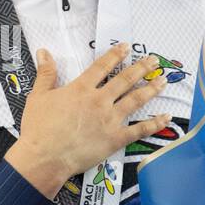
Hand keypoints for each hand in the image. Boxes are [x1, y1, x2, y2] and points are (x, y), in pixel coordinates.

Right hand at [4, 43, 171, 198]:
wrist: (44, 157)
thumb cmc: (38, 129)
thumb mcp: (38, 96)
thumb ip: (45, 73)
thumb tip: (44, 52)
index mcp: (81, 89)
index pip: (102, 66)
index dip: (116, 55)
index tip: (127, 47)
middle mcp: (99, 100)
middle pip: (125, 80)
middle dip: (141, 67)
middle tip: (154, 60)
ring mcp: (109, 120)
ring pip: (135, 100)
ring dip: (151, 89)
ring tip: (163, 81)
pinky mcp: (115, 139)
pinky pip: (139, 130)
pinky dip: (154, 124)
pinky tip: (166, 118)